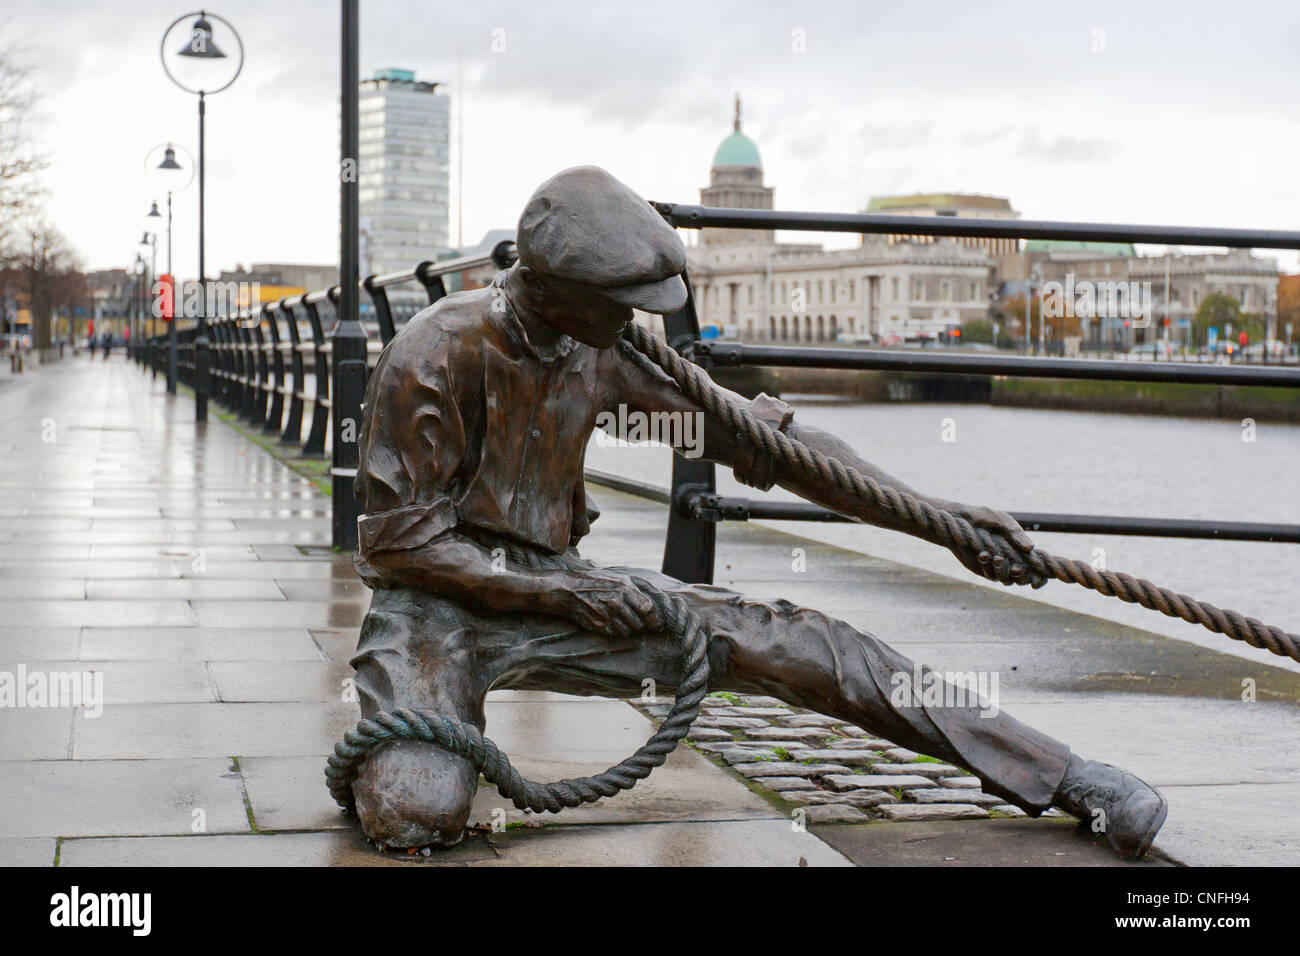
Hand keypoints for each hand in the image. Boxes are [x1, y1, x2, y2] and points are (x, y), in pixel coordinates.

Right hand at [548, 571, 665, 637]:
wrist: (569, 590)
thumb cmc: (596, 583)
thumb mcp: (617, 579)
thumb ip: (635, 590)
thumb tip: (653, 606)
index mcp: (625, 587)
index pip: (648, 609)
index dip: (655, 620)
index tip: (657, 626)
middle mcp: (617, 601)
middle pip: (640, 624)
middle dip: (641, 627)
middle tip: (638, 624)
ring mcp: (607, 614)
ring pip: (628, 632)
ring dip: (628, 630)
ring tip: (620, 621)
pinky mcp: (598, 624)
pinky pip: (615, 634)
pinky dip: (616, 632)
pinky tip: (610, 623)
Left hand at [935, 500, 1046, 588]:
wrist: (959, 520)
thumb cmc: (983, 518)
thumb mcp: (1001, 521)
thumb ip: (1015, 533)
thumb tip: (1030, 548)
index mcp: (1020, 549)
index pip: (1036, 568)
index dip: (1040, 577)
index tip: (1040, 578)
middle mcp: (1011, 560)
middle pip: (1023, 578)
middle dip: (1022, 576)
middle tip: (1017, 569)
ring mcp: (997, 567)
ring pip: (1006, 579)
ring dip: (1003, 571)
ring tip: (997, 558)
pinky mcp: (983, 569)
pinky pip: (990, 575)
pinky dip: (988, 567)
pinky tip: (983, 555)